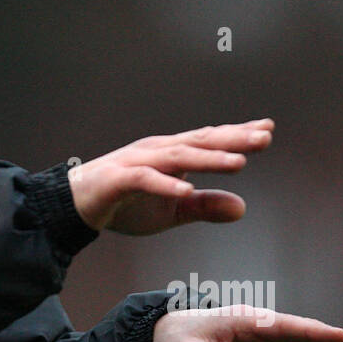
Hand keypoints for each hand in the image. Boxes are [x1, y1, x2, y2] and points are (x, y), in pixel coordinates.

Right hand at [68, 119, 273, 234]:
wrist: (75, 205)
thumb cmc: (124, 202)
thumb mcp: (172, 211)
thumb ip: (205, 207)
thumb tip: (243, 207)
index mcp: (170, 154)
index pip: (208, 140)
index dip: (237, 135)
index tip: (267, 130)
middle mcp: (156, 151)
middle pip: (199, 142)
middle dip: (232, 140)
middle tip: (264, 138)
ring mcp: (137, 162)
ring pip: (178, 158)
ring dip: (208, 160)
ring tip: (237, 163)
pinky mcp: (118, 179)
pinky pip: (145, 180)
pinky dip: (166, 185)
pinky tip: (186, 190)